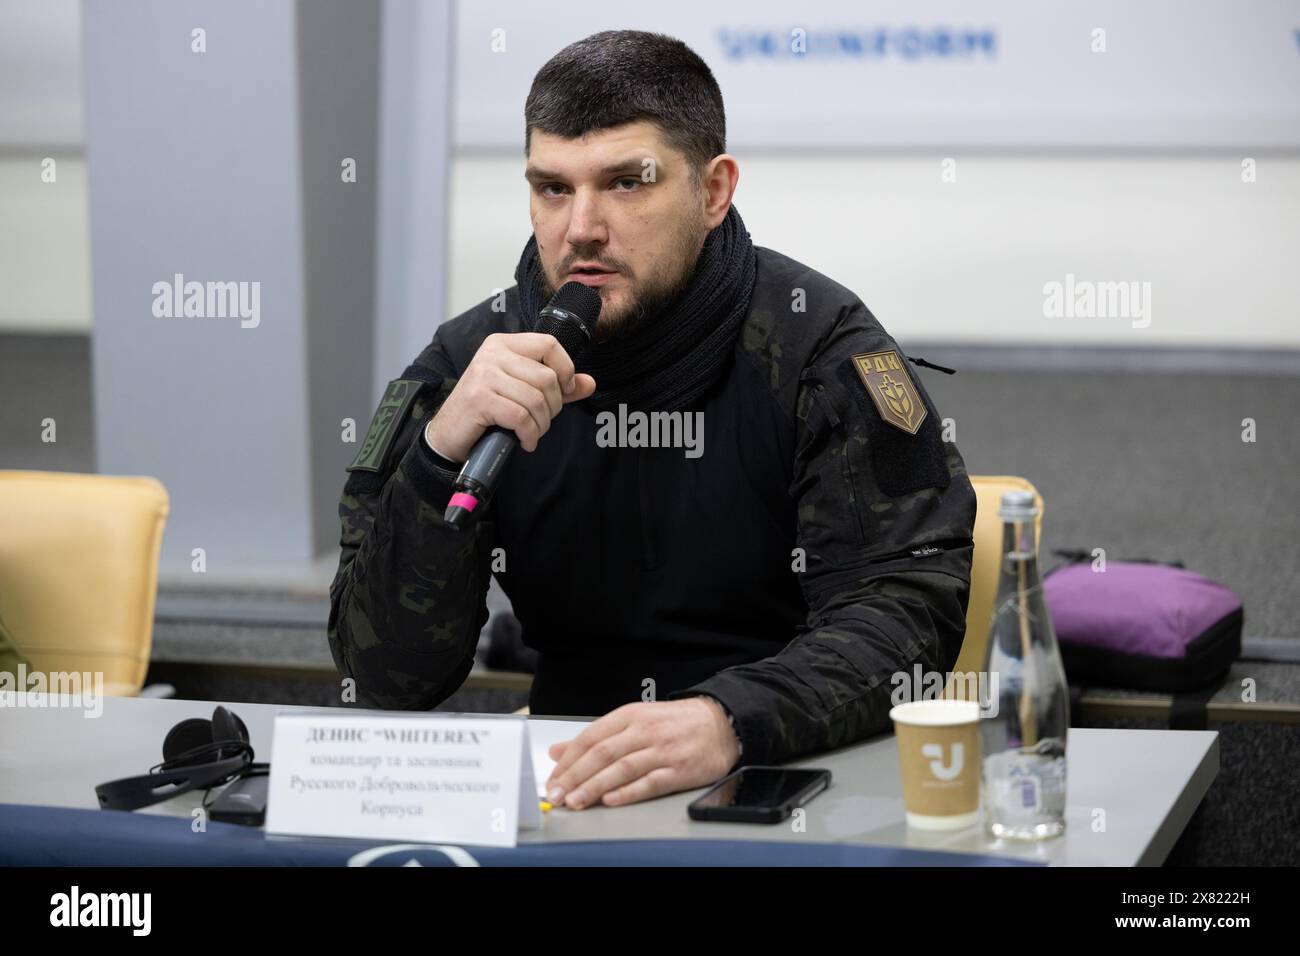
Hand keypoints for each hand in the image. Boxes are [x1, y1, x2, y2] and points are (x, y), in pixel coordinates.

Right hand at [426, 332, 596, 460]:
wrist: (448, 434)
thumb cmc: (486, 411)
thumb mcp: (522, 391)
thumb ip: (556, 385)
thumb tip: (589, 383)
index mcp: (504, 344)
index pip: (549, 344)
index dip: (565, 369)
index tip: (564, 391)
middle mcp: (493, 354)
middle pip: (547, 376)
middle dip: (553, 406)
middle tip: (541, 420)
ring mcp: (484, 375)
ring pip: (536, 399)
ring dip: (541, 424)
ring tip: (532, 432)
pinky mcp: (480, 399)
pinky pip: (521, 417)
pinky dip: (529, 434)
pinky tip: (524, 441)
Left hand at [544, 698, 740, 809]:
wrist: (719, 723)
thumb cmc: (674, 723)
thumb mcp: (633, 720)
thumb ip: (596, 737)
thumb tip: (558, 751)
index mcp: (629, 716)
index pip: (590, 738)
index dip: (568, 761)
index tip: (553, 779)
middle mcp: (643, 731)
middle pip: (601, 754)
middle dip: (575, 777)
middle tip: (557, 795)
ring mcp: (661, 751)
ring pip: (621, 769)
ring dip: (595, 787)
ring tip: (576, 802)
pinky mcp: (678, 770)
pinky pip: (649, 782)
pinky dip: (628, 792)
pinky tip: (611, 800)